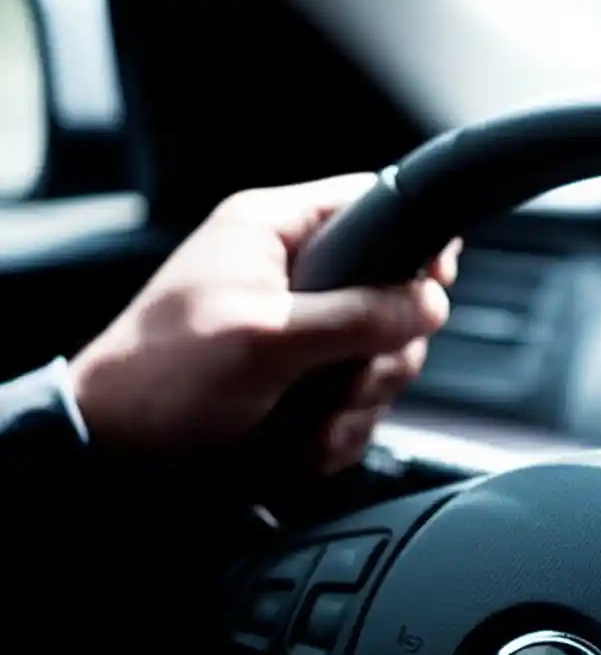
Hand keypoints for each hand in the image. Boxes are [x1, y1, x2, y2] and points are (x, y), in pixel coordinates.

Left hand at [69, 173, 462, 474]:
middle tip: (353, 378)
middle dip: (384, 350)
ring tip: (318, 421)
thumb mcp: (265, 339)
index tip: (430, 287)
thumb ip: (355, 316)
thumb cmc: (161, 379)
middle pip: (392, 293)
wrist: (116, 453)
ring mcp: (301, 328)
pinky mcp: (302, 376)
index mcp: (274, 231)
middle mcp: (294, 272)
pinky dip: (343, 427)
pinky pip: (358, 396)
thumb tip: (429, 302)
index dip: (413, 241)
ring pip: (381, 352)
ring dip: (362, 398)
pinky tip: (309, 439)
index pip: (372, 201)